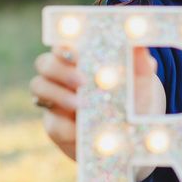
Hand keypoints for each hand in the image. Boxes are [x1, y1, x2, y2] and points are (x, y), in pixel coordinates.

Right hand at [30, 45, 165, 161]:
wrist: (132, 137)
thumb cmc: (135, 100)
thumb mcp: (142, 82)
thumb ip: (140, 64)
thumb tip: (139, 45)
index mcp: (82, 59)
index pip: (64, 44)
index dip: (64, 46)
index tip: (77, 53)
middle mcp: (63, 76)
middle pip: (44, 62)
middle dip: (60, 69)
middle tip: (82, 81)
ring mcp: (55, 100)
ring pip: (39, 87)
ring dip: (57, 94)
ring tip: (81, 105)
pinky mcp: (55, 126)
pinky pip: (52, 124)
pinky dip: (66, 127)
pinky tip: (80, 131)